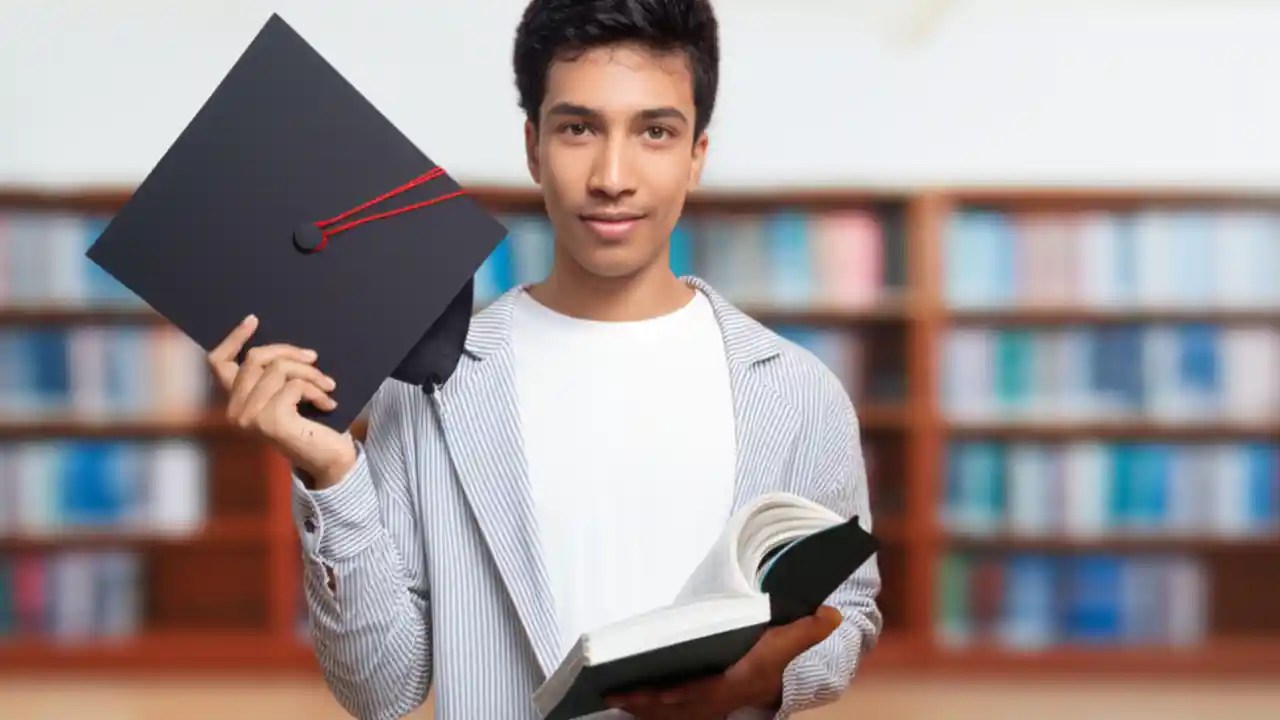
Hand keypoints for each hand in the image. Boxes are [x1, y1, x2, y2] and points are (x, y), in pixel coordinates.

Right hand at [207, 314, 356, 486]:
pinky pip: (294, 385)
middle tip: (315, 360)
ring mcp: (249, 418)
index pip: (218, 363)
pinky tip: (327, 404)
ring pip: (279, 369)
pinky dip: (316, 390)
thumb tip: (281, 345)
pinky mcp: (269, 421)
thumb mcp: (289, 393)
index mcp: (236, 402)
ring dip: (311, 374)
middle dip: (291, 353)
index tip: (253, 319)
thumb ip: (275, 375)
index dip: (233, 338)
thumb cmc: (313, 424)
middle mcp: (235, 412)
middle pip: (256, 358)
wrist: (331, 459)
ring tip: (327, 386)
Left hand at [605, 605, 841, 718]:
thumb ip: (808, 628)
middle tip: (613, 692)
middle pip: (676, 706)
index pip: (704, 692)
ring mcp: (702, 705)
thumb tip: (830, 614)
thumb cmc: (773, 654)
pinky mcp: (690, 703)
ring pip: (666, 712)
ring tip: (609, 694)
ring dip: (639, 707)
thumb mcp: (791, 640)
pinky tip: (620, 698)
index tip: (656, 693)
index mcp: (735, 684)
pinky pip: (663, 709)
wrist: (772, 677)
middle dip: (645, 703)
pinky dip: (642, 706)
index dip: (680, 695)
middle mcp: (716, 700)